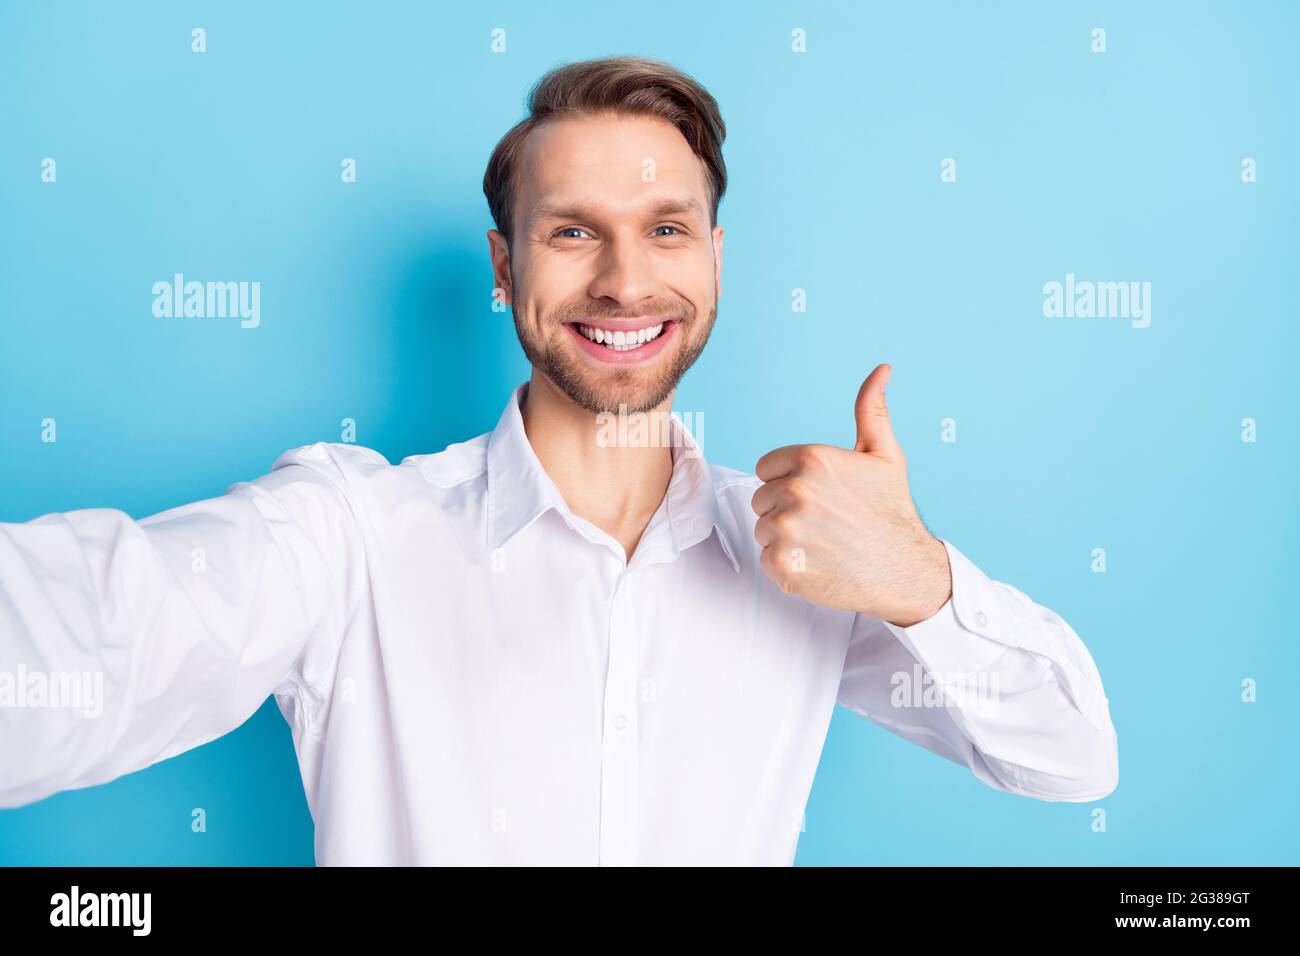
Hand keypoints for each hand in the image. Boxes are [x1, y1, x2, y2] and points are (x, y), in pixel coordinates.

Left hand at [751, 364, 952, 626]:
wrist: (906, 571)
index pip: (766, 468)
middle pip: (762, 498)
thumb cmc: (892, 512)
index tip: (819, 496)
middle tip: (824, 522)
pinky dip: (787, 565)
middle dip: (785, 509)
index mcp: (813, 459)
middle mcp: (796, 491)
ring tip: (822, 542)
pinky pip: (765, 559)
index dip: (790, 482)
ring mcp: (787, 529)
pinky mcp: (784, 564)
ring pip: (762, 529)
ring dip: (785, 538)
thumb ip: (870, 411)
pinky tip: (817, 562)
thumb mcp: (884, 455)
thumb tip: (881, 370)